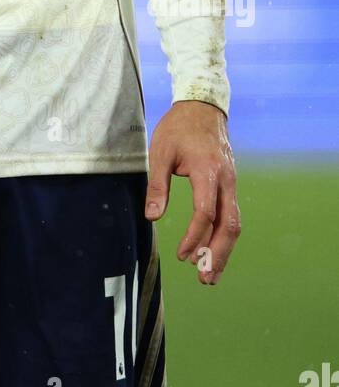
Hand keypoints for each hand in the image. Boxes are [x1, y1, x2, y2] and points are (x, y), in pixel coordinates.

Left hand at [145, 101, 240, 285]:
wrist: (203, 107)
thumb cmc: (178, 128)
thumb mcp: (161, 152)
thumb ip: (157, 185)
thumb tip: (152, 217)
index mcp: (207, 170)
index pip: (206, 212)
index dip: (194, 237)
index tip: (180, 255)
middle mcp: (225, 179)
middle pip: (229, 224)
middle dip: (217, 254)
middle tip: (205, 279)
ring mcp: (231, 182)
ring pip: (234, 223)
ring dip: (224, 250)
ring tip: (211, 275)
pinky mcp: (230, 184)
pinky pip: (232, 214)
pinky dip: (224, 236)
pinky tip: (214, 252)